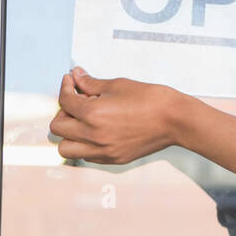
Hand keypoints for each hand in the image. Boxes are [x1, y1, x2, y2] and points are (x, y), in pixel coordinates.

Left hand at [49, 68, 179, 164]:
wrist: (177, 120)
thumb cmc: (152, 100)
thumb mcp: (119, 85)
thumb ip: (92, 83)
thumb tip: (77, 76)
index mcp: (93, 114)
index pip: (64, 100)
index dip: (66, 86)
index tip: (71, 81)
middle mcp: (94, 135)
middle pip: (58, 127)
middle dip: (63, 111)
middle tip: (77, 102)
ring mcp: (103, 150)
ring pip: (66, 149)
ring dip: (69, 134)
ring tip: (82, 122)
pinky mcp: (113, 159)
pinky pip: (86, 156)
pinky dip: (84, 145)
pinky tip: (97, 132)